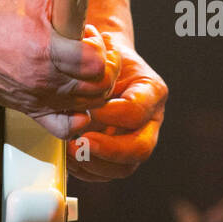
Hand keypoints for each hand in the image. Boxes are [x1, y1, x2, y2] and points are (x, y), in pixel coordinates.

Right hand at [0, 0, 120, 137]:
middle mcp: (43, 80)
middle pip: (98, 87)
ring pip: (88, 105)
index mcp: (45, 50)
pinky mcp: (32, 111)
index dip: (100, 49)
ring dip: (93, 87)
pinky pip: (65, 128)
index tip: (91, 37)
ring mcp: (38, 99)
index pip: (94, 63)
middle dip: (103, 67)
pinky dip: (78, 117)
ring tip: (82, 68)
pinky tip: (76, 99)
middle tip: (91, 51)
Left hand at [66, 29, 167, 180]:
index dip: (112, 115)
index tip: (88, 109)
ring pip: (126, 167)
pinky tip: (71, 158)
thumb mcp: (103, 48)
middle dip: (108, 150)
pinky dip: (87, 170)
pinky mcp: (121, 154)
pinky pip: (108, 173)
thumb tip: (81, 63)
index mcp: (151, 91)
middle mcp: (151, 119)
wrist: (104, 61)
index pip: (137, 111)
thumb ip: (97, 60)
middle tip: (80, 142)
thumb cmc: (103, 53)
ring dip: (95, 164)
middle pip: (140, 148)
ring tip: (71, 151)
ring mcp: (138, 139)